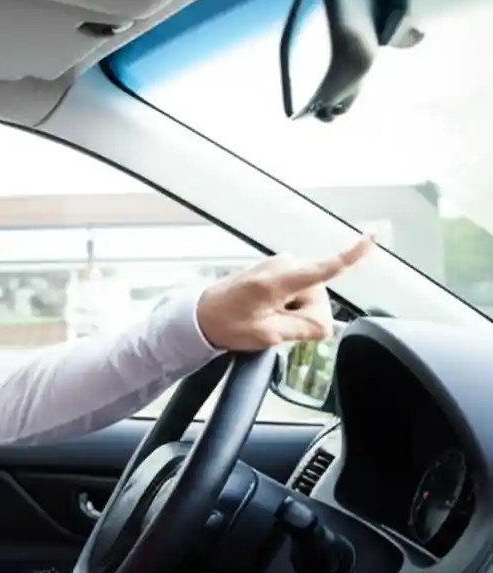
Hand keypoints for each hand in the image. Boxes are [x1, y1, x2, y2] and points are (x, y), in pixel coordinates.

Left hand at [196, 236, 375, 350]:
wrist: (200, 315)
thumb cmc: (227, 324)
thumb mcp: (266, 335)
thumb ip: (303, 329)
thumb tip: (328, 326)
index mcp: (279, 280)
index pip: (323, 269)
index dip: (351, 255)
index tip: (372, 237)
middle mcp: (284, 265)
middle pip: (319, 297)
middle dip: (304, 316)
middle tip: (272, 325)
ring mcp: (282, 265)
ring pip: (311, 296)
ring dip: (295, 312)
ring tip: (265, 316)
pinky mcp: (280, 270)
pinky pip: (299, 292)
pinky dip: (289, 305)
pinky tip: (268, 311)